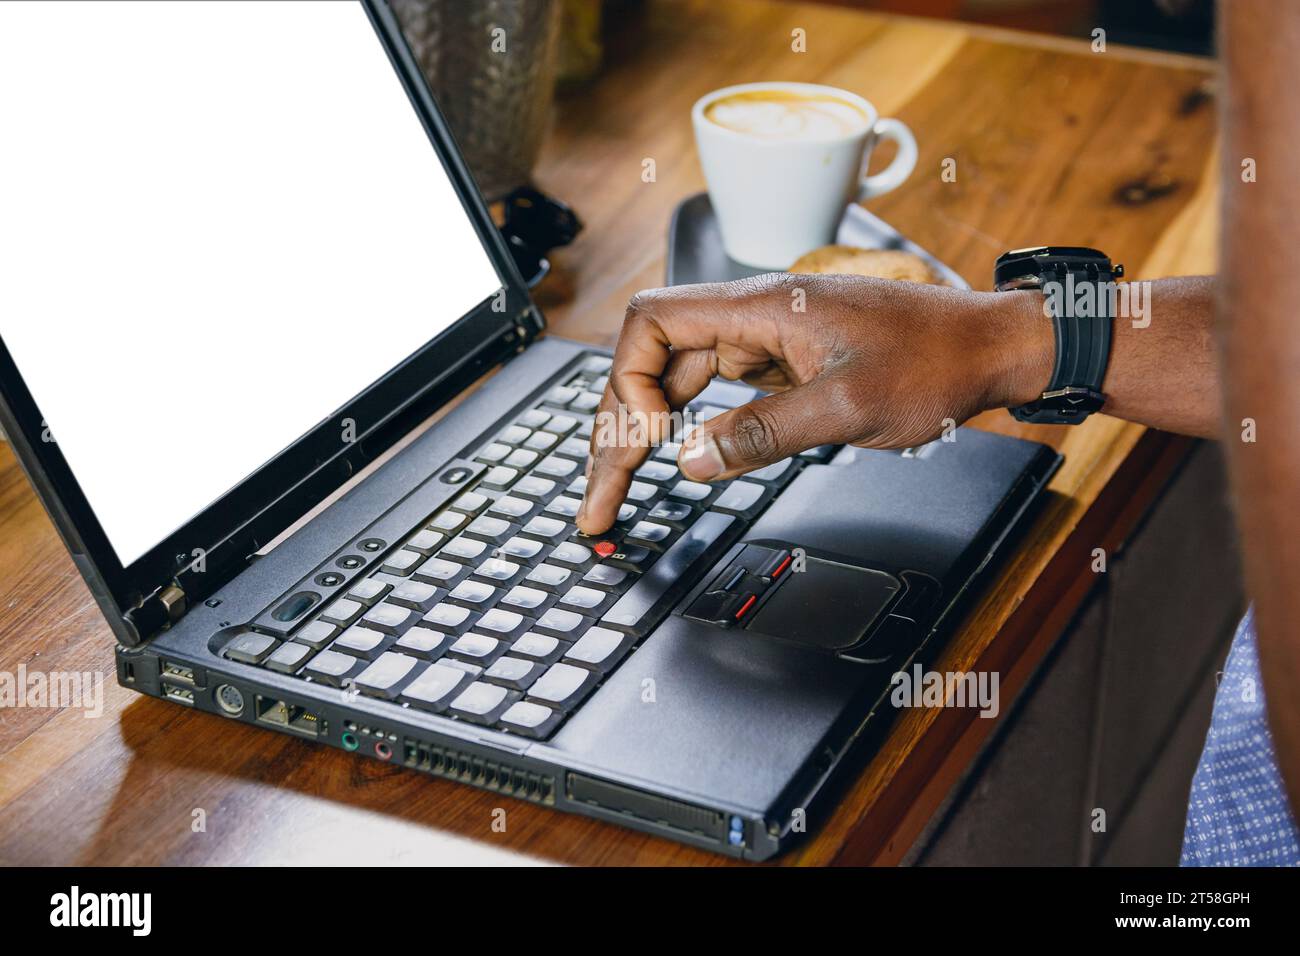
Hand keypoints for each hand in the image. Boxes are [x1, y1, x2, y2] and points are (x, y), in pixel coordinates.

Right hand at [576, 273, 1050, 533]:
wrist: (989, 348)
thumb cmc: (935, 361)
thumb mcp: (847, 408)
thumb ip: (763, 434)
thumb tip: (689, 461)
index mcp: (761, 308)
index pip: (651, 322)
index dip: (628, 381)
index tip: (647, 440)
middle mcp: (753, 317)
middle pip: (651, 357)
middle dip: (618, 425)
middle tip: (601, 498)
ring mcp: (765, 340)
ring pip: (676, 377)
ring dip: (643, 430)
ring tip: (618, 487)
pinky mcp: (781, 363)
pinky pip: (714, 388)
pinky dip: (687, 425)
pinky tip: (678, 456)